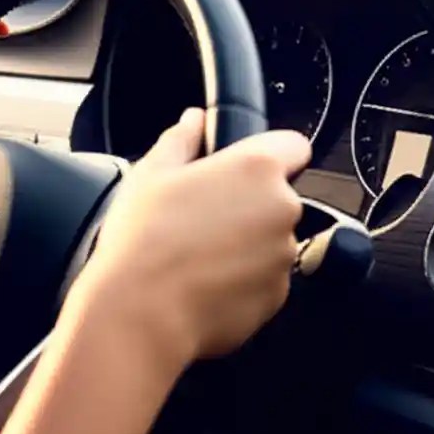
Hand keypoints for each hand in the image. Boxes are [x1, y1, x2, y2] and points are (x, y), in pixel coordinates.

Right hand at [72, 109, 310, 361]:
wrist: (140, 313)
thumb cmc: (142, 240)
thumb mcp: (150, 174)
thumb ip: (181, 139)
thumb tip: (193, 120)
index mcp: (256, 169)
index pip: (293, 146)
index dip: (269, 153)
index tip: (242, 167)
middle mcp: (281, 209)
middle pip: (278, 197)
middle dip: (248, 204)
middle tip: (201, 215)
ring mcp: (282, 256)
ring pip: (270, 240)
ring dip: (245, 243)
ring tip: (195, 253)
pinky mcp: (277, 297)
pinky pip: (264, 279)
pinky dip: (241, 279)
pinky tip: (201, 281)